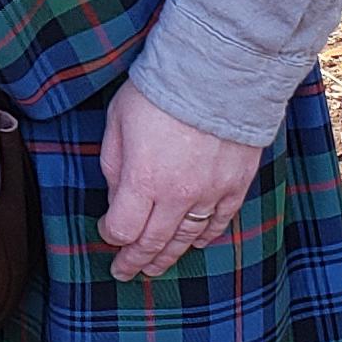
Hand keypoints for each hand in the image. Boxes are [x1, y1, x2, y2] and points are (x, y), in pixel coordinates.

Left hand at [98, 82, 260, 280]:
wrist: (217, 70)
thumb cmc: (161, 90)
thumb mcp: (119, 121)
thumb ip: (114, 163)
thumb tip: (116, 194)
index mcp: (144, 180)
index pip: (122, 229)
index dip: (110, 236)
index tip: (106, 232)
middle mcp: (178, 195)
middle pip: (153, 242)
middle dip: (135, 260)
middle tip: (125, 271)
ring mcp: (211, 193)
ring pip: (186, 238)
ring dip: (168, 256)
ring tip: (155, 267)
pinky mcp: (236, 185)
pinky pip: (219, 222)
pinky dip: (204, 236)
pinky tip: (194, 243)